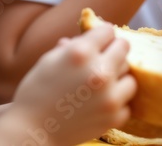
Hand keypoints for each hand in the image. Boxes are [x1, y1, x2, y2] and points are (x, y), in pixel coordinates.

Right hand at [9, 21, 135, 145]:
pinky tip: (100, 103)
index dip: (102, 35)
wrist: (32, 131)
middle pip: (124, 48)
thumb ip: (74, 46)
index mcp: (81, 52)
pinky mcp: (114, 117)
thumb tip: (92, 35)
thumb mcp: (49, 60)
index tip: (99, 41)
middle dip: (113, 51)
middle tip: (103, 59)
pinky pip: (126, 102)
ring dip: (118, 78)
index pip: (109, 30)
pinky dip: (115, 103)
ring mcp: (109, 96)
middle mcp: (99, 71)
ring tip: (102, 84)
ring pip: (129, 75)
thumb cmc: (36, 93)